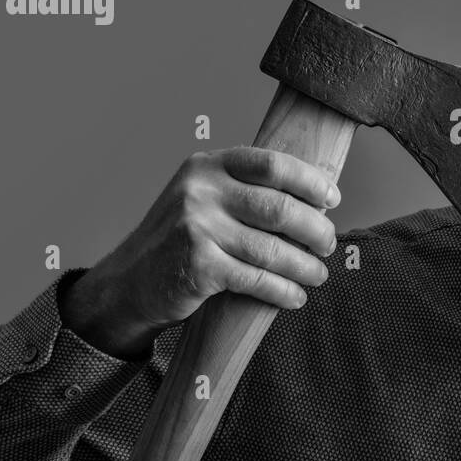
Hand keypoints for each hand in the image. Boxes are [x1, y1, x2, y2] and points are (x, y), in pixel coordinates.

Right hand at [61, 147, 339, 359]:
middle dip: (315, 229)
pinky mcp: (198, 266)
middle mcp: (200, 191)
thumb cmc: (180, 240)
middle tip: (329, 244)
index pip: (272, 164)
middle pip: (279, 208)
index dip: (310, 181)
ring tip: (319, 275)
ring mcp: (196, 228)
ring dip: (305, 266)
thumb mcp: (203, 198)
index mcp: (207, 165)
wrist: (128, 283)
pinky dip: (284, 291)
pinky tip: (296, 296)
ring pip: (272, 249)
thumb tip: (316, 200)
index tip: (332, 199)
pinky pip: (257, 280)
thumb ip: (245, 190)